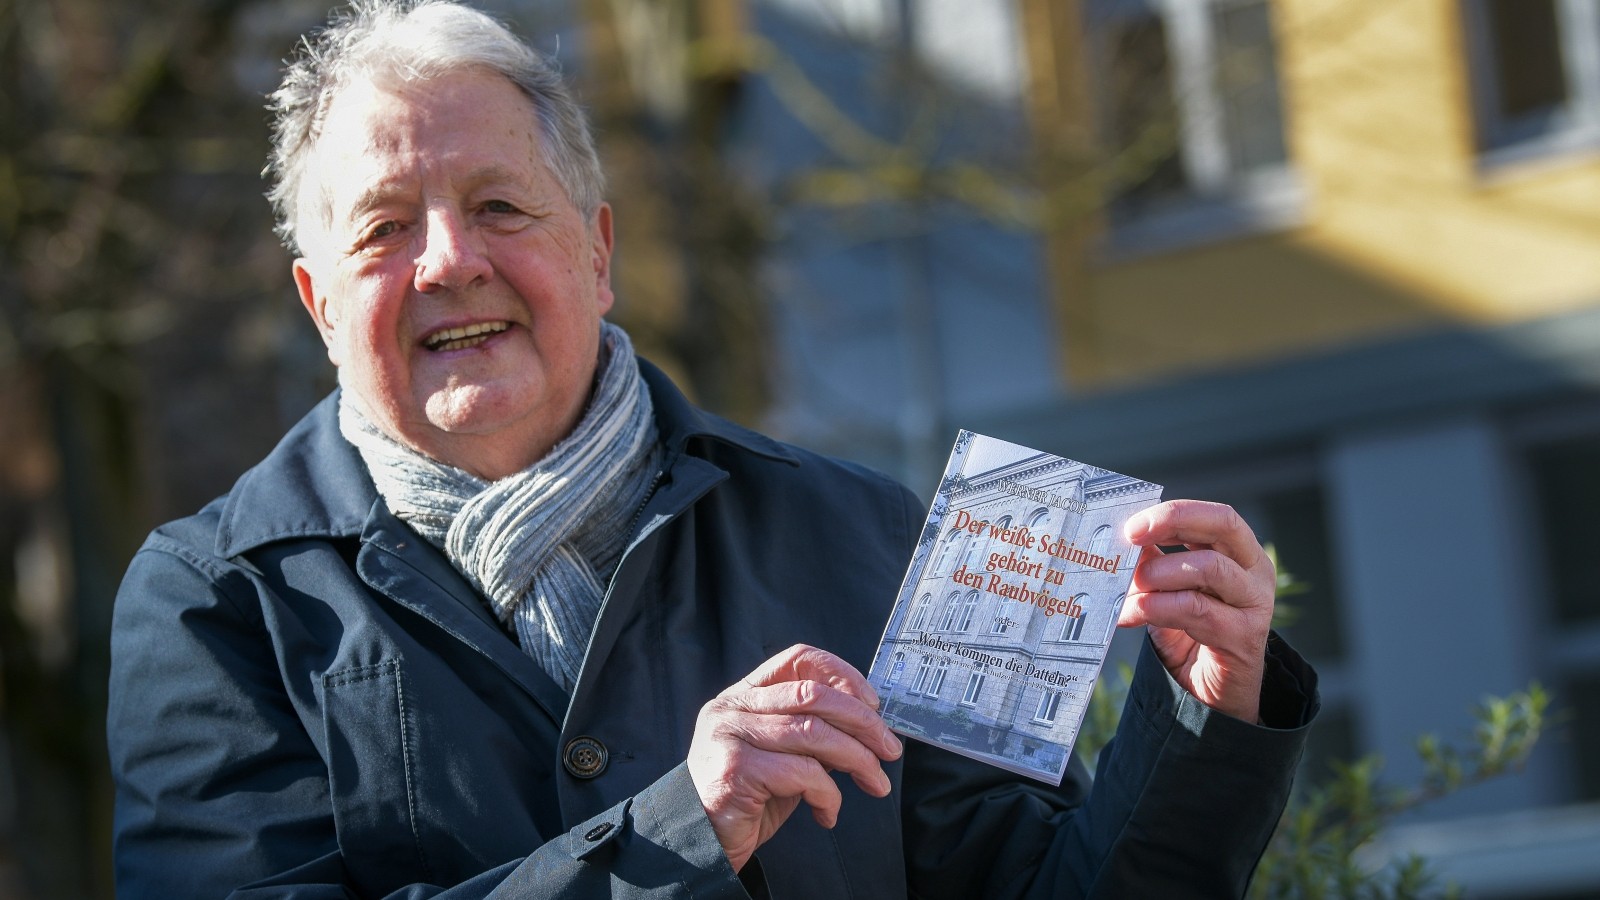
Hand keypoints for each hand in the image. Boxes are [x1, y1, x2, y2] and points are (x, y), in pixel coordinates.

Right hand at [687, 644, 901, 871]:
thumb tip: (869, 724)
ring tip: (875, 783)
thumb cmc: (746, 799)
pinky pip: (802, 773)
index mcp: (744, 694)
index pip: (798, 658)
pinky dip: (828, 795)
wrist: (699, 841)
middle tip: (890, 749)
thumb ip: (811, 734)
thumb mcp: (781, 756)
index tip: (873, 704)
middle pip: (813, 695)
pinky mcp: (735, 770)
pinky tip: (828, 813)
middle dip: (863, 722)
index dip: (842, 673)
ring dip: (857, 759)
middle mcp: (732, 707)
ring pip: (813, 733)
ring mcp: (730, 735)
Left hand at [1119, 499, 1274, 722]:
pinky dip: (1157, 608)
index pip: (1214, 516)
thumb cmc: (1190, 632)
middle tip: (1131, 537)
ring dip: (1160, 574)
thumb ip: (1151, 562)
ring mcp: (1254, 603)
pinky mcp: (1244, 636)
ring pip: (1209, 568)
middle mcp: (1254, 571)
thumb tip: (1121, 539)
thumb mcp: (1167, 590)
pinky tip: (1130, 614)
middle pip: (1222, 526)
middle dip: (1172, 522)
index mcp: (1238, 552)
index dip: (1174, 512)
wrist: (1210, 692)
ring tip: (1129, 588)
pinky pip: (1197, 610)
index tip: (1133, 523)